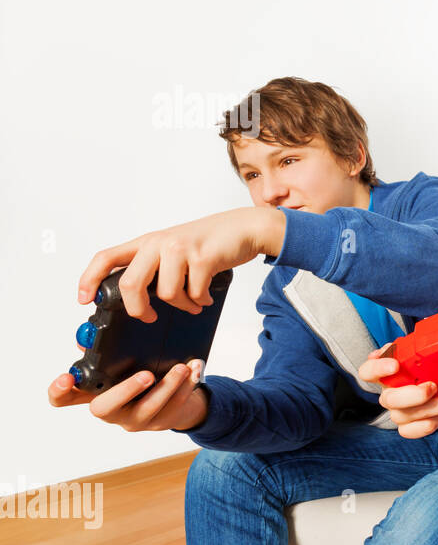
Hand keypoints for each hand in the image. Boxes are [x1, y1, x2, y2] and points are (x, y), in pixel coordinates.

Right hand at [47, 360, 208, 431]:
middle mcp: (111, 411)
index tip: (65, 377)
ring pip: (149, 408)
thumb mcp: (122, 364)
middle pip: (104, 408)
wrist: (174, 401)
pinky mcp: (161, 423)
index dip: (58, 391)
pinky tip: (195, 370)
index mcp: (94, 394)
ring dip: (168, 387)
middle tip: (146, 375)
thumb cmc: (141, 377)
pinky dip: (187, 387)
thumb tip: (89, 339)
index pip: (63, 399)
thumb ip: (106, 352)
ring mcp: (135, 420)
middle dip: (125, 390)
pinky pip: (175, 407)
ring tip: (182, 368)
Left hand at [77, 207, 284, 321]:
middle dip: (138, 309)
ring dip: (182, 305)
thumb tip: (138, 298)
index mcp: (147, 242)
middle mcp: (159, 243)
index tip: (85, 299)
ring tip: (193, 302)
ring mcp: (179, 249)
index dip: (90, 279)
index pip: (106, 258)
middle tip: (148, 317)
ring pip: (166, 294)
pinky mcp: (201, 258)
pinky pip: (193, 294)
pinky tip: (206, 296)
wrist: (245, 228)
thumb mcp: (175, 248)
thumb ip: (155, 266)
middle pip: (129, 283)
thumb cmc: (210, 242)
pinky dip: (200, 301)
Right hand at [358, 350, 437, 439]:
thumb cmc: (435, 368)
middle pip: (389, 399)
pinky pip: (412, 431)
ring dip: (434, 407)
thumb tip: (413, 344)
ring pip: (405, 416)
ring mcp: (397, 412)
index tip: (395, 364)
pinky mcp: (408, 427)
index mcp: (386, 373)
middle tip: (434, 386)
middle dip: (414, 395)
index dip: (377, 369)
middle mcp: (388, 393)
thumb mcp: (428, 354)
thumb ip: (418, 347)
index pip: (367, 371)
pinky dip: (431, 423)